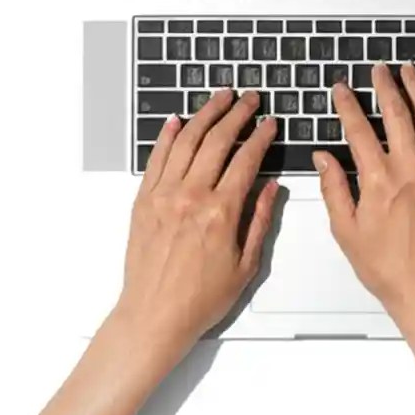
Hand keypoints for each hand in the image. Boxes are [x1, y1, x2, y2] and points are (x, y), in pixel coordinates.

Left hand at [112, 89, 279, 350]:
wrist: (155, 315)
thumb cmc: (200, 298)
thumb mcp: (246, 264)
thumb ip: (259, 221)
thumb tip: (270, 188)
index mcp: (221, 212)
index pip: (247, 161)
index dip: (261, 137)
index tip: (270, 124)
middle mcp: (191, 197)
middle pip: (217, 141)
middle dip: (237, 114)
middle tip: (249, 99)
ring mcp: (163, 196)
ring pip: (187, 142)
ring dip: (205, 115)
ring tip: (219, 98)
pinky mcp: (144, 201)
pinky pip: (156, 159)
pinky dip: (168, 136)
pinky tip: (178, 121)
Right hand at [315, 63, 414, 336]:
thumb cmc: (389, 269)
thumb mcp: (347, 232)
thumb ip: (334, 191)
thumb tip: (324, 159)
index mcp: (379, 181)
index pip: (359, 130)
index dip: (347, 105)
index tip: (341, 90)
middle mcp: (411, 170)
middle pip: (397, 115)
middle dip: (385, 87)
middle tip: (378, 70)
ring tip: (410, 71)